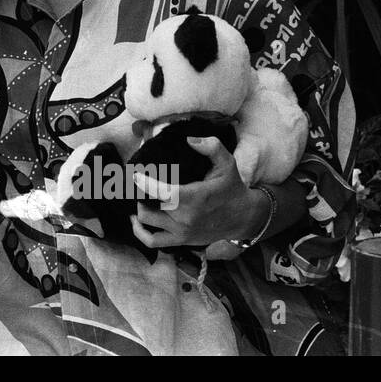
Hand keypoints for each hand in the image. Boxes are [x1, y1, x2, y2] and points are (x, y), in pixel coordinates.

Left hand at [129, 136, 264, 248]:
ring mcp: (182, 231)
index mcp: (195, 197)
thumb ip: (212, 147)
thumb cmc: (232, 188)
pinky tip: (136, 220)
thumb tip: (190, 140)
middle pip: (148, 205)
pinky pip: (153, 241)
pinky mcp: (181, 241)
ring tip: (139, 196)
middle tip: (136, 182)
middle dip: (139, 192)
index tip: (135, 174)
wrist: (245, 218)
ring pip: (146, 220)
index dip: (144, 183)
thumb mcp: (228, 164)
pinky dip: (140, 232)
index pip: (162, 192)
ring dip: (139, 208)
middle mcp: (186, 217)